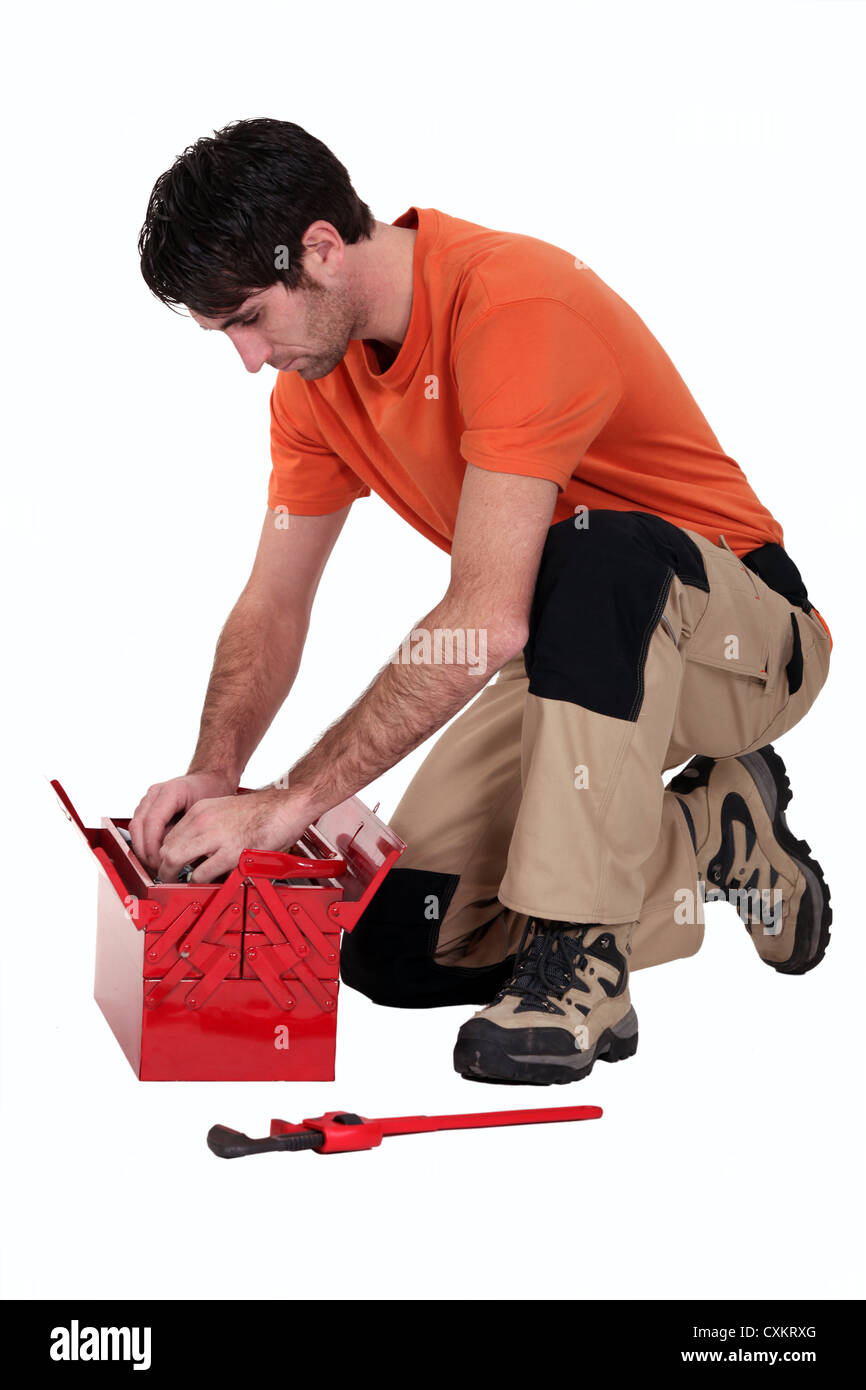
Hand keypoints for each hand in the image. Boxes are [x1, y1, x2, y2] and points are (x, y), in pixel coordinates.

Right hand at [129, 770, 236, 871]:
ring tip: (157, 864)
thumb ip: (188, 830)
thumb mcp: (205, 813)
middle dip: (145, 850)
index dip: (152, 845)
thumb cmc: (211, 791)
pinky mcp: (147, 807)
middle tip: (158, 868)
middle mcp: (155, 794)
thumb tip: (176, 855)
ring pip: (135, 827)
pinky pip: (139, 827)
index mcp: (170, 791)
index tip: (161, 862)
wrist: (209, 779)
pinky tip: (156, 855)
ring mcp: (149, 799)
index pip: (152, 821)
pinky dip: (144, 843)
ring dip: (142, 848)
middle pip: (138, 825)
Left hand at [155, 788, 311, 884]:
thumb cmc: (264, 812)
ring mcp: (214, 836)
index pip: (168, 835)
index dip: (166, 854)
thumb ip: (209, 828)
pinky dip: (199, 882)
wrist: (287, 806)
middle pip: (166, 848)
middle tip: (168, 879)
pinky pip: (200, 873)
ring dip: (174, 876)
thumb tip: (198, 851)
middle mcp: (202, 820)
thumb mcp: (225, 812)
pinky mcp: (229, 852)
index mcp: (201, 810)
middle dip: (164, 868)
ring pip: (174, 859)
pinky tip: (205, 883)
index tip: (170, 865)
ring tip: (179, 885)